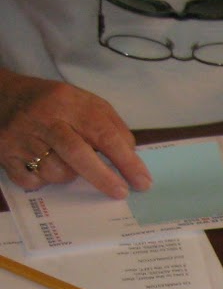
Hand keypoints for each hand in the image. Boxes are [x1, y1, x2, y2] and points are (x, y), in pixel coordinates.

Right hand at [0, 74, 149, 198]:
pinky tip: (42, 166)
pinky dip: (43, 181)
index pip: (103, 134)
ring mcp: (21, 137)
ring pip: (56, 172)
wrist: (1, 96)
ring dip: (69, 176)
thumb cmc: (54, 104)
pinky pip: (32, 181)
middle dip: (103, 177)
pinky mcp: (5, 154)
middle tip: (122, 192)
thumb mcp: (85, 103)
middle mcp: (43, 119)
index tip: (142, 182)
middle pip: (77, 153)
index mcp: (68, 103)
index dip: (126, 161)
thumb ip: (111, 126)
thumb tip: (131, 158)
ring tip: (66, 162)